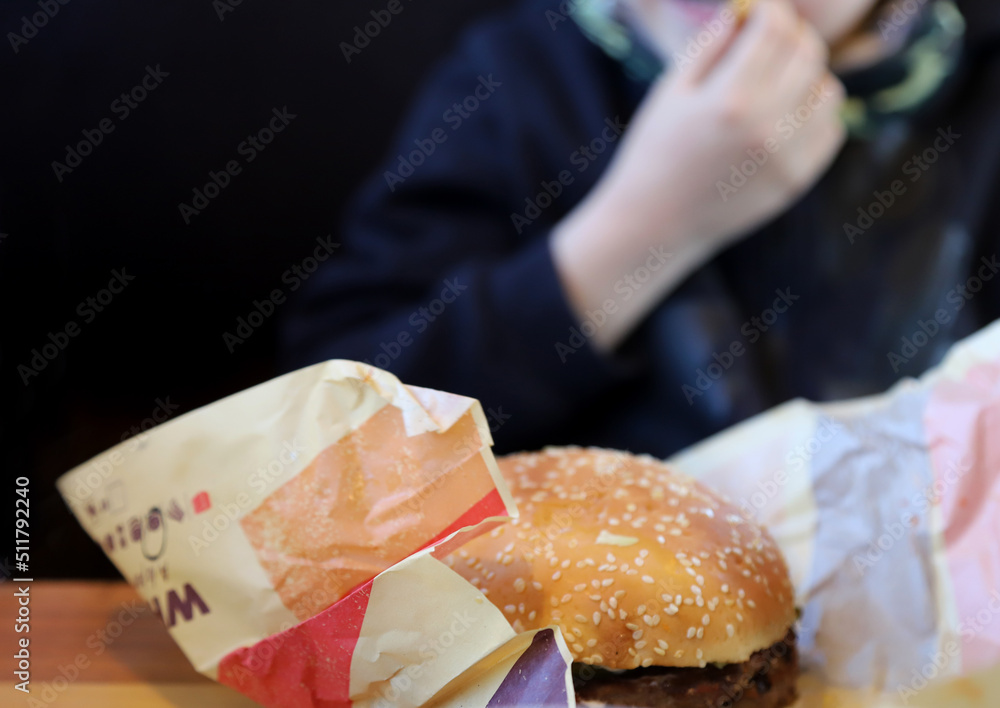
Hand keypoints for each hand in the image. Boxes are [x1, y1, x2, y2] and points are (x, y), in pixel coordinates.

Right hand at [551, 0, 845, 351]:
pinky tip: (788, 115)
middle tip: (771, 40)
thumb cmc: (653, 153)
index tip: (758, 12)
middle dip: (792, 36)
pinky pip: (830, 130)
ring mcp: (786, 158)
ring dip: (809, 76)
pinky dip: (817, 114)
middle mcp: (765, 127)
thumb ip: (709, 47)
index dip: (769, 11)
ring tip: (780, 81)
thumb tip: (742, 12)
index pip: (775, 28)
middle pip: (808, 54)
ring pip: (828, 91)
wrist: (654, 226)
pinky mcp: (796, 181)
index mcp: (729, 99)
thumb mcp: (669, 93)